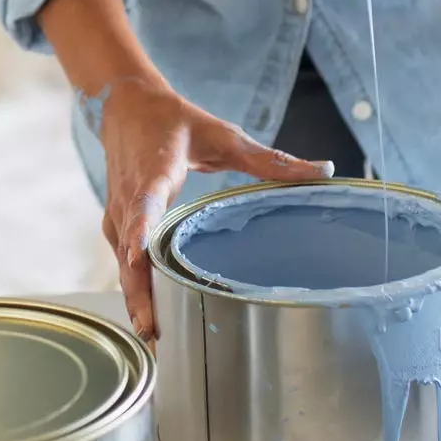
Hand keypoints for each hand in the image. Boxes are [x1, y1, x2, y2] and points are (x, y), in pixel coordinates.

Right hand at [97, 75, 330, 342]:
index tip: (137, 255)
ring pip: (122, 262)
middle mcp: (129, 197)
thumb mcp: (223, 135)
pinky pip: (122, 262)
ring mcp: (118, 214)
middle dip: (139, 289)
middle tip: (153, 328)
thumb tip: (324, 170)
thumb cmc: (173, 121)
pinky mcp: (116, 225)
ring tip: (153, 335)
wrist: (124, 106)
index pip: (144, 202)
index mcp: (155, 171)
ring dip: (135, 297)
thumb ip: (270, 160)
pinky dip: (133, 288)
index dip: (140, 229)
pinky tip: (148, 317)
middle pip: (129, 250)